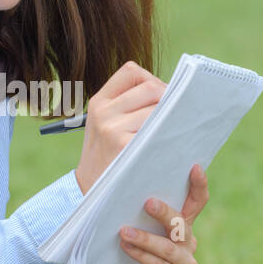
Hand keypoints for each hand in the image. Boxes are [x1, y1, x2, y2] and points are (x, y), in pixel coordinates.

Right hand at [75, 61, 167, 195]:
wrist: (89, 191)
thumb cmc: (106, 156)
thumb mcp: (103, 125)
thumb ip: (126, 105)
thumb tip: (171, 92)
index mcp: (99, 101)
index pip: (132, 72)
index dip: (151, 80)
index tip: (159, 97)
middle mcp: (104, 111)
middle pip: (150, 87)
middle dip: (167, 99)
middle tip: (173, 116)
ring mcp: (113, 129)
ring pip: (158, 109)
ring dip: (171, 119)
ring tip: (171, 131)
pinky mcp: (124, 145)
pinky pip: (158, 130)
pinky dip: (168, 134)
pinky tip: (169, 144)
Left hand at [94, 164, 208, 263]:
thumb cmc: (125, 256)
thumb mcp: (132, 230)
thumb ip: (137, 214)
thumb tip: (124, 189)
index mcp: (181, 226)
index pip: (196, 202)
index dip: (198, 185)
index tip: (195, 167)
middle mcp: (188, 243)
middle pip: (181, 224)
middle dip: (165, 212)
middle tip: (147, 202)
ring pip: (169, 246)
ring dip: (145, 238)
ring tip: (125, 232)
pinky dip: (142, 256)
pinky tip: (127, 249)